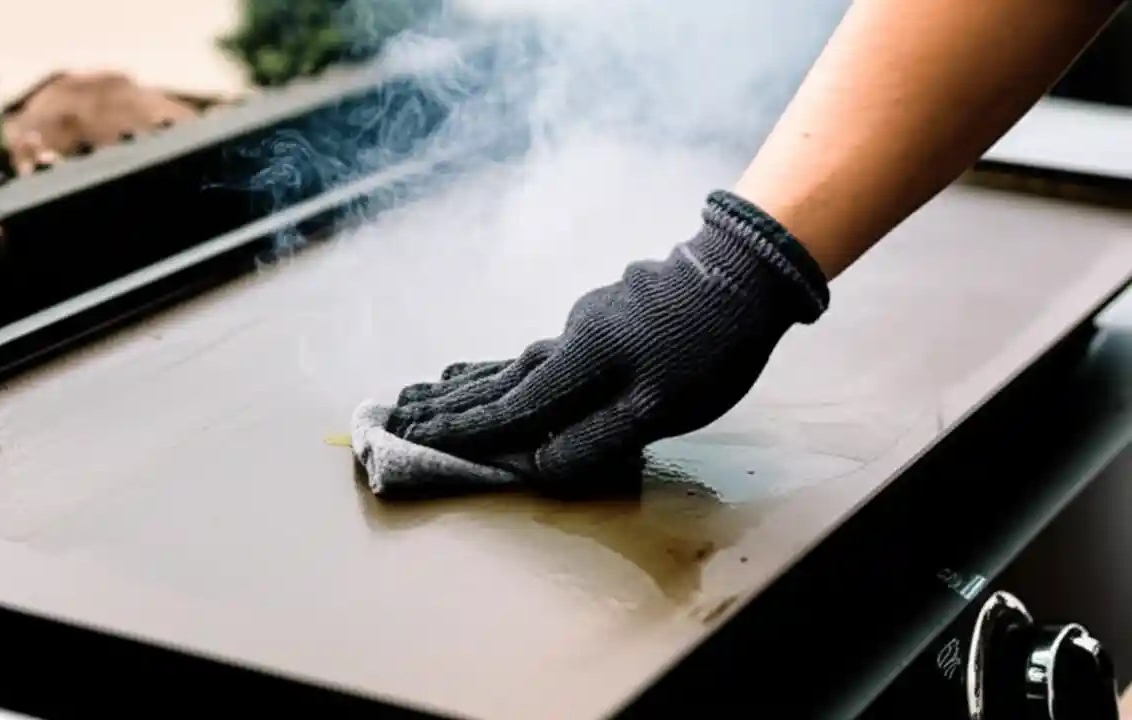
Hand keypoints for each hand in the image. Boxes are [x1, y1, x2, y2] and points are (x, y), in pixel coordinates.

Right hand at [386, 190, 829, 487]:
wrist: (743, 271)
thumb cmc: (707, 348)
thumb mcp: (660, 407)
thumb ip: (596, 438)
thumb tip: (538, 465)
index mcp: (575, 366)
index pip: (506, 409)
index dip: (460, 431)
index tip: (412, 439)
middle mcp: (567, 341)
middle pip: (495, 380)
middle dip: (445, 404)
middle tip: (397, 414)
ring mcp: (582, 323)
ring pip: (512, 360)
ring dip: (468, 381)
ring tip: (429, 389)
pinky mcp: (601, 316)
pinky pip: (536, 348)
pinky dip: (505, 363)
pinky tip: (503, 368)